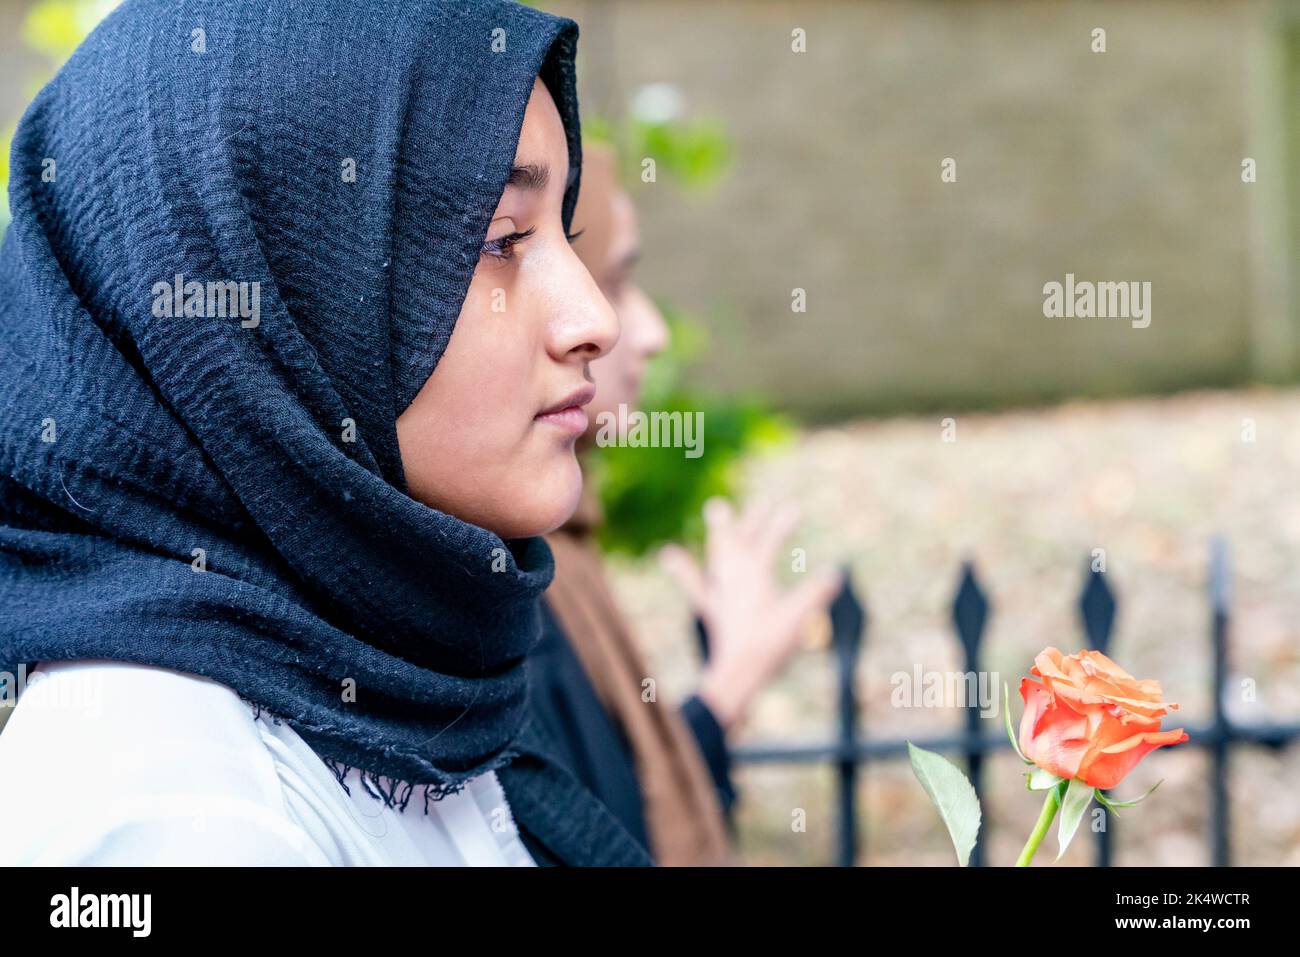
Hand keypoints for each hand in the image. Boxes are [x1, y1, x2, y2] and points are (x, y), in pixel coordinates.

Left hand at [659, 497, 842, 731]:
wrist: (738, 671)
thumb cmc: (769, 643)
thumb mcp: (799, 616)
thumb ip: (816, 592)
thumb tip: (835, 572)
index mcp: (754, 573)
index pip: (769, 541)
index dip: (781, 524)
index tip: (794, 509)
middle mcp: (733, 575)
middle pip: (741, 538)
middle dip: (752, 519)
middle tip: (762, 501)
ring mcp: (719, 590)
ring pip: (718, 552)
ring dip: (720, 531)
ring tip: (717, 508)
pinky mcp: (711, 607)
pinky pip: (693, 583)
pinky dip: (682, 567)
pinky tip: (668, 553)